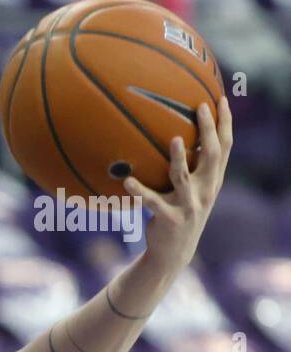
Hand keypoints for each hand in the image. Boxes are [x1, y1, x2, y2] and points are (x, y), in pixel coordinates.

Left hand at [123, 97, 232, 268]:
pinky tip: (126, 181)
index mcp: (212, 180)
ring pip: (185, 177)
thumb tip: (176, 133)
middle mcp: (206, 190)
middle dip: (208, 131)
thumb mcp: (190, 189)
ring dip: (180, 158)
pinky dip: (139, 191)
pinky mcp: (170, 219)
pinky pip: (152, 202)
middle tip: (200, 108)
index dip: (225, 124)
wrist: (174, 252)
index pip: (225, 147)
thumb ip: (191, 166)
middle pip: (212, 156)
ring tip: (173, 139)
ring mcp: (189, 205)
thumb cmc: (178, 212)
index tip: (222, 100)